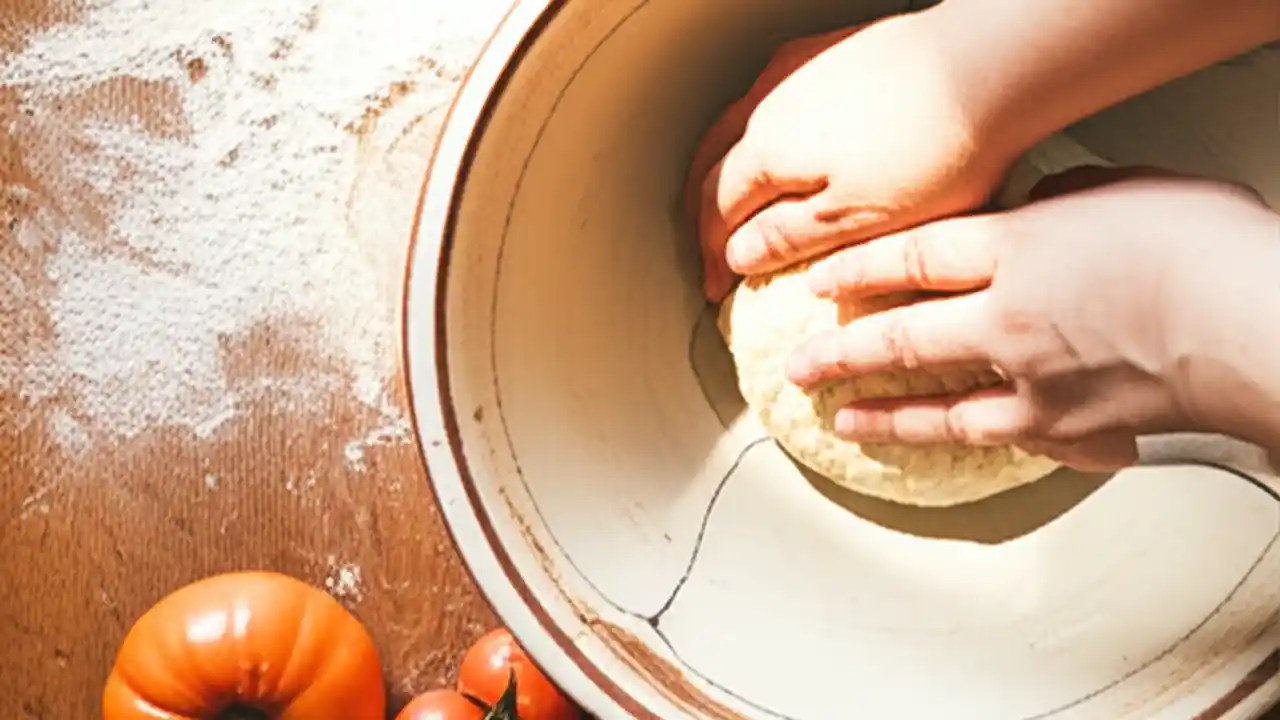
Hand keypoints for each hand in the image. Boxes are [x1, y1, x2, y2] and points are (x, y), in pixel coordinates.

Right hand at [686, 11, 1013, 300]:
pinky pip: (773, 94)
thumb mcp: (855, 219)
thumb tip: (737, 254)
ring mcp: (801, 71)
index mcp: (767, 152)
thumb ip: (788, 237)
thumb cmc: (935, 147)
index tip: (715, 286)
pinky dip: (759, 128)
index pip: (716, 210)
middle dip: (706, 210)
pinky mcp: (835, 51)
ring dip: (725, 164)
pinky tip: (780, 136)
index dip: (712, 254)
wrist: (991, 66)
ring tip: (731, 194)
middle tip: (709, 245)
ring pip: (739, 124)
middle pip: (715, 163)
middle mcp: (770, 104)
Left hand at [785, 168, 1278, 471]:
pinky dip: (959, 446)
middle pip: (900, 339)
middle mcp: (1007, 320)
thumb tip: (1041, 209)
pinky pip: (998, 441)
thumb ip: (1062, 203)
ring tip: (840, 422)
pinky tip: (937, 449)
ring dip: (879, 416)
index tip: (821, 281)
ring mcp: (1032, 382)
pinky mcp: (1067, 430)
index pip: (912, 257)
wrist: (1257, 324)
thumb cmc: (1206, 249)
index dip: (858, 268)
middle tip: (797, 368)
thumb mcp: (1124, 191)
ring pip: (933, 406)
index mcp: (1017, 249)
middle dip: (838, 356)